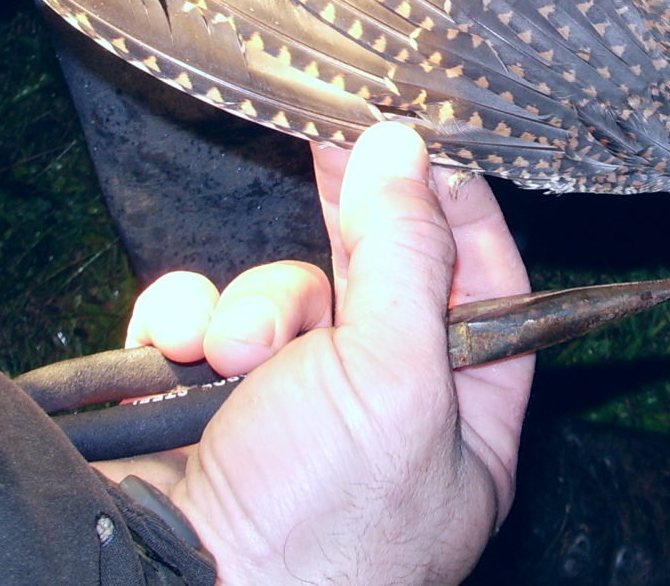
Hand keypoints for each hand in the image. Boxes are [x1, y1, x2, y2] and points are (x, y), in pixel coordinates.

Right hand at [95, 122, 532, 585]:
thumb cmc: (312, 525)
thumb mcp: (391, 376)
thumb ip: (406, 252)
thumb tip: (404, 150)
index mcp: (461, 426)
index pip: (490, 295)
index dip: (464, 216)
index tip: (431, 150)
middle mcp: (382, 416)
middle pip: (384, 282)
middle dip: (356, 221)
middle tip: (338, 143)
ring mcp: (289, 412)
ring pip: (285, 293)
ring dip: (256, 305)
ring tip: (237, 355)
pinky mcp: (204, 405)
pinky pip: (205, 320)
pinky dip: (186, 324)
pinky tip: (178, 356)